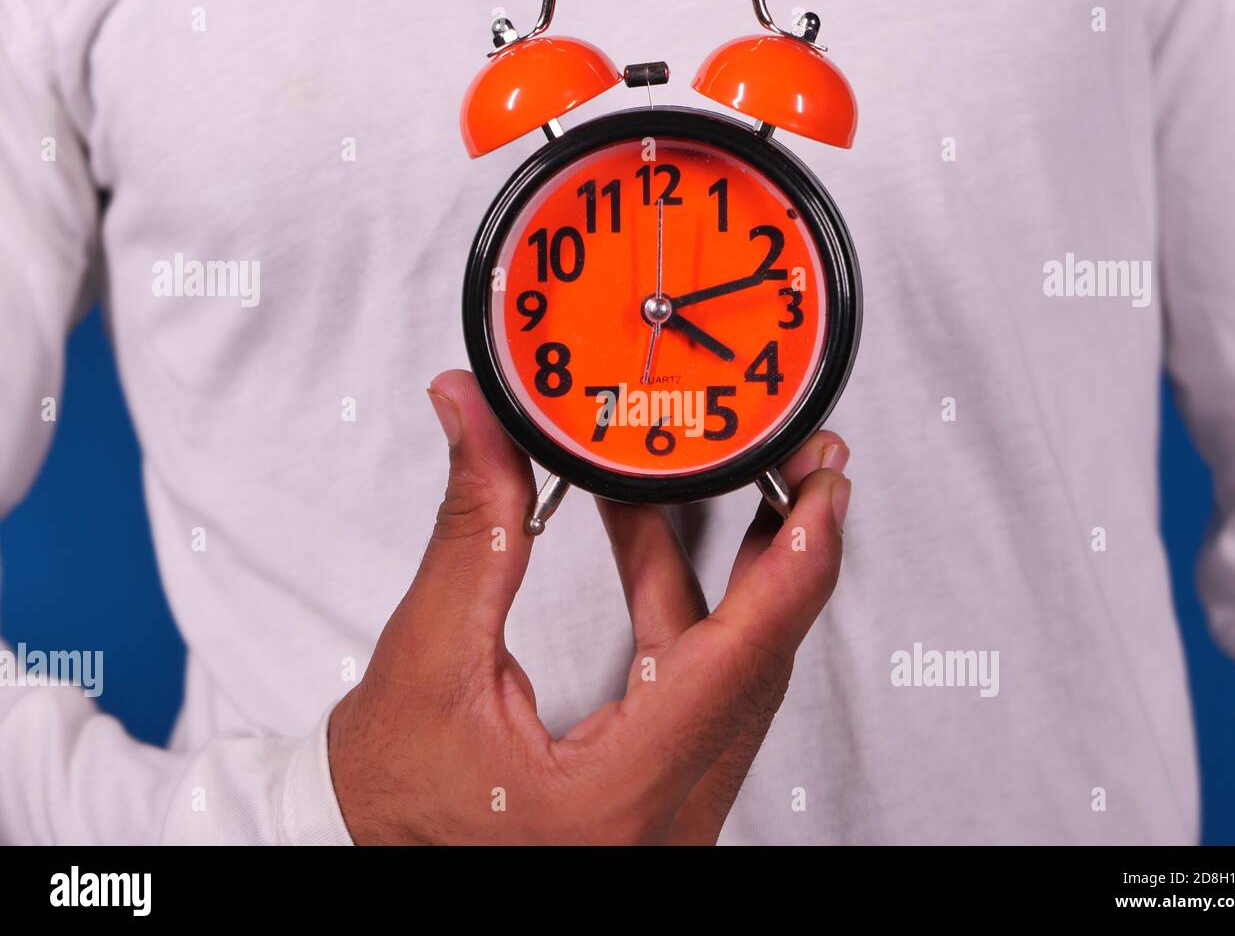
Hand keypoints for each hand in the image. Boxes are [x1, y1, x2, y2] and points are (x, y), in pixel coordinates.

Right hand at [327, 369, 850, 844]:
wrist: (362, 858)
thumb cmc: (388, 801)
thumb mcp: (427, 658)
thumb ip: (476, 531)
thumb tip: (481, 424)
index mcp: (617, 792)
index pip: (740, 657)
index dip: (795, 558)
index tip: (825, 487)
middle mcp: (664, 819)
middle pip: (758, 664)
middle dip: (777, 552)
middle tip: (793, 467)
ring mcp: (670, 819)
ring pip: (734, 679)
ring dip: (719, 580)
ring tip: (684, 487)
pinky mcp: (659, 804)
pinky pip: (704, 699)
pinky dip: (687, 621)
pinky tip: (651, 557)